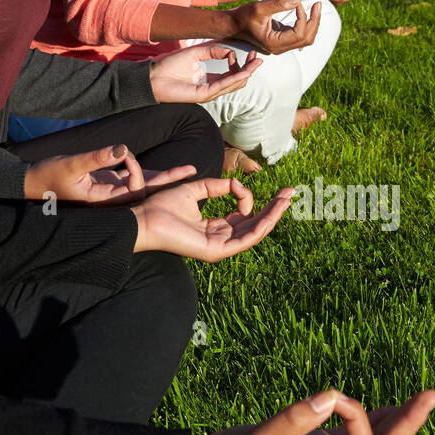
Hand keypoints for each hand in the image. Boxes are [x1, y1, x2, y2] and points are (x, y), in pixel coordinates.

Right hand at [24, 144, 197, 205]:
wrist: (31, 183)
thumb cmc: (47, 175)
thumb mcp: (72, 165)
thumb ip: (96, 157)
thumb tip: (123, 149)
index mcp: (105, 199)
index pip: (136, 190)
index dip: (145, 175)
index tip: (133, 157)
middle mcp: (111, 199)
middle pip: (147, 190)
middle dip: (170, 181)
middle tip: (193, 172)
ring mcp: (108, 193)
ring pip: (141, 185)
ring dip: (162, 178)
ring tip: (185, 172)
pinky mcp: (104, 185)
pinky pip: (130, 180)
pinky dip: (145, 173)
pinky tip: (160, 169)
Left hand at [131, 176, 293, 259]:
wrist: (144, 218)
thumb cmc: (162, 206)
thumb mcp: (195, 189)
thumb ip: (217, 186)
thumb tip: (238, 184)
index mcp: (213, 228)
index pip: (243, 217)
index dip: (249, 198)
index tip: (239, 183)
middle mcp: (219, 239)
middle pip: (254, 225)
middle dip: (273, 209)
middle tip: (290, 192)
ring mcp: (219, 247)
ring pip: (254, 232)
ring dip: (273, 215)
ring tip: (287, 198)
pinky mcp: (217, 251)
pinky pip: (246, 239)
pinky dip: (261, 225)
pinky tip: (272, 212)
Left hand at [150, 43, 261, 102]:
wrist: (153, 77)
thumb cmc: (170, 66)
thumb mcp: (195, 53)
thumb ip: (213, 50)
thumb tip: (230, 51)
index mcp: (210, 78)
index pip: (232, 74)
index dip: (241, 64)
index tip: (240, 52)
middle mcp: (212, 87)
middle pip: (238, 81)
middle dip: (249, 69)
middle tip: (257, 57)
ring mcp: (209, 92)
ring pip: (234, 84)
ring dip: (246, 73)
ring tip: (255, 62)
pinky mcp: (204, 95)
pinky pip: (224, 86)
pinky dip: (235, 77)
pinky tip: (243, 70)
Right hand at [230, 0, 320, 53]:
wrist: (233, 25)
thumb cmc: (243, 17)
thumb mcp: (259, 8)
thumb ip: (279, 4)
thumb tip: (299, 0)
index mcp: (274, 43)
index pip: (299, 33)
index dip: (303, 17)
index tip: (299, 3)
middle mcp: (279, 48)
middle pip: (307, 38)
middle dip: (314, 21)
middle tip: (318, 4)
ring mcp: (281, 46)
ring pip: (307, 38)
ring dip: (313, 23)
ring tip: (316, 8)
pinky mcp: (282, 41)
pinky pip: (301, 35)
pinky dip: (307, 24)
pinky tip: (307, 12)